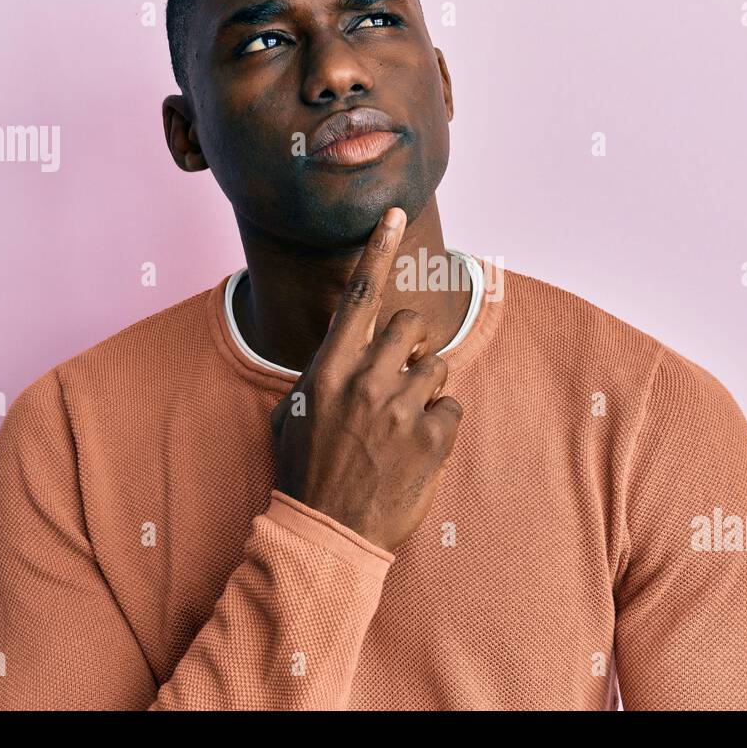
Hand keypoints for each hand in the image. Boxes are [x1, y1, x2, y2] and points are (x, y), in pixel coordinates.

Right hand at [269, 207, 464, 552]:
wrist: (326, 535)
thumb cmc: (305, 473)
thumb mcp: (293, 414)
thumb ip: (319, 375)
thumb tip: (342, 355)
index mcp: (329, 370)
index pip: (358, 297)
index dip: (379, 250)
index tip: (396, 212)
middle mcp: (366, 380)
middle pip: (410, 326)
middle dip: (410, 347)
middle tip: (396, 381)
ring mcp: (401, 409)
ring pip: (438, 367)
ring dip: (426, 390)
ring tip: (402, 426)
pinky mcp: (432, 439)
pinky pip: (453, 410)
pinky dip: (440, 428)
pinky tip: (416, 451)